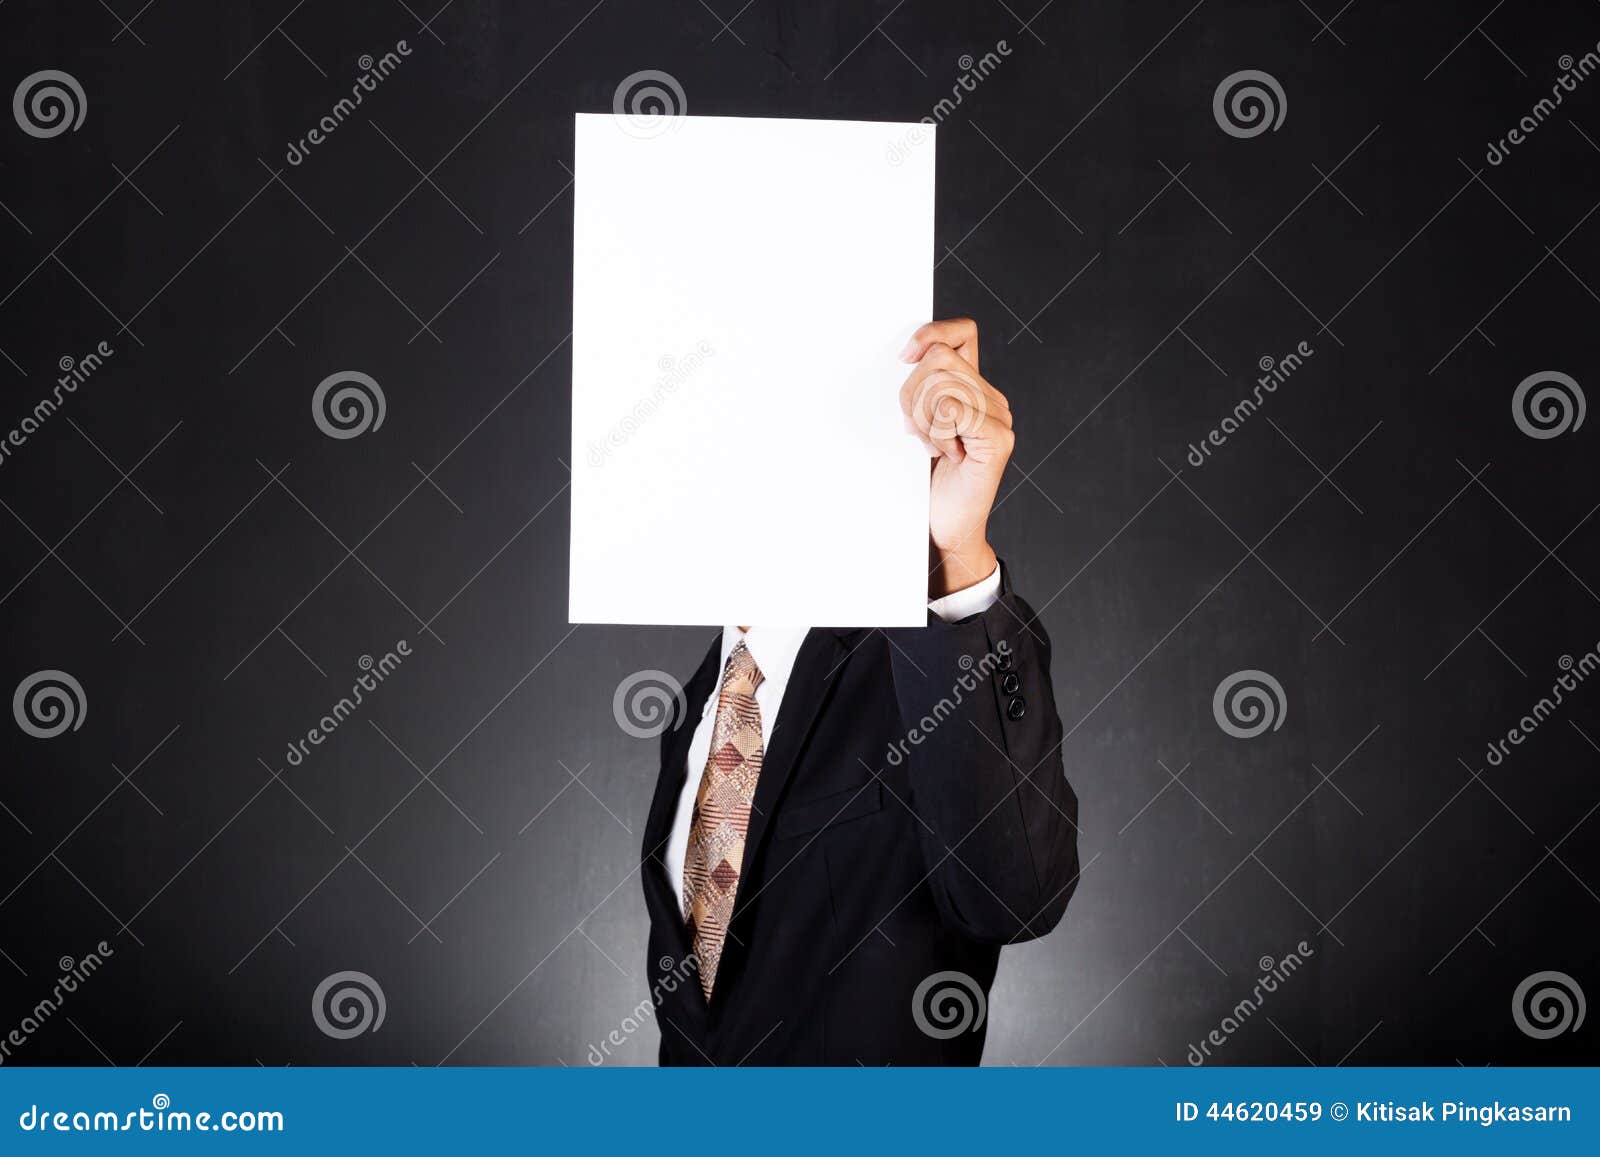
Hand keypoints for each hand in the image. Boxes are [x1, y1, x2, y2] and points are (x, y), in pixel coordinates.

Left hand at [898, 318, 1009, 598]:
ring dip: (922, 420)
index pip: (961, 333)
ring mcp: (1000, 417)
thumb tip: (907, 356)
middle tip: (914, 429)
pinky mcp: (998, 438)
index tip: (903, 357)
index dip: (931, 333)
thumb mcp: (918, 426)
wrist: (947, 529)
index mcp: (975, 390)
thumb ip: (920, 390)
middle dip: (911, 393)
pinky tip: (944, 455)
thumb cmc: (929, 482)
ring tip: (930, 447)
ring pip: (941, 386)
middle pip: (939, 359)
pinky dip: (936, 434)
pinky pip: (952, 411)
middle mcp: (993, 399)